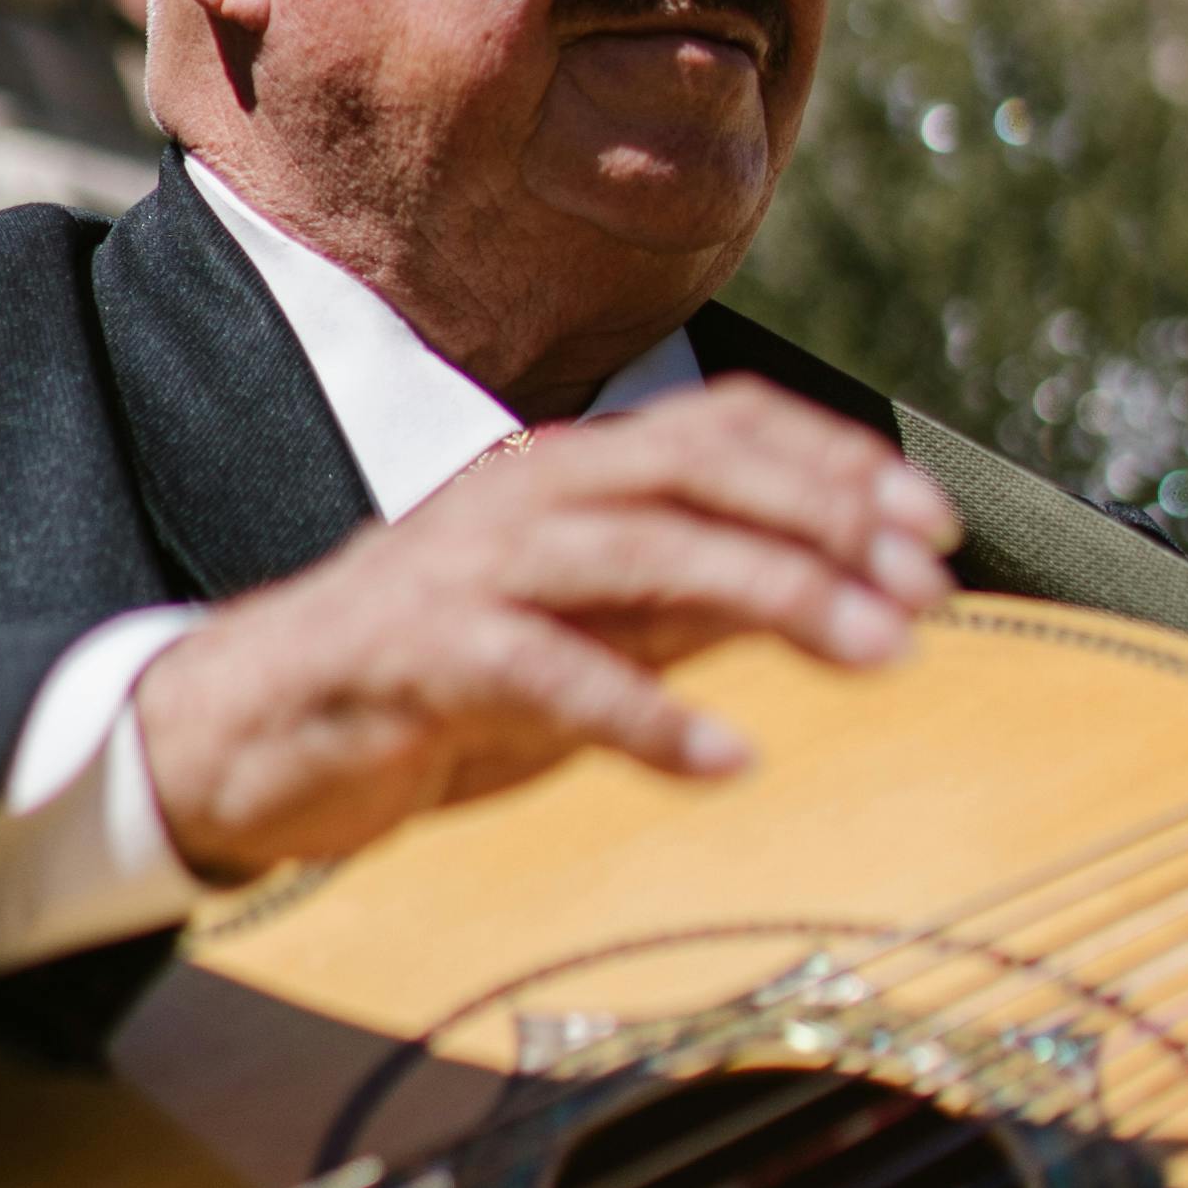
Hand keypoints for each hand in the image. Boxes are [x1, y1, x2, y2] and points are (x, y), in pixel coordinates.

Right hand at [133, 387, 960, 885]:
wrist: (251, 733)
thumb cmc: (435, 682)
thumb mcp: (591, 631)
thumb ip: (694, 604)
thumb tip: (834, 590)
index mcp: (570, 476)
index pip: (723, 428)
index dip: (838, 464)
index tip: (935, 528)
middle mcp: (527, 496)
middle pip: (698, 468)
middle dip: (829, 516)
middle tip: (929, 584)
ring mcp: (470, 569)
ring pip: (641, 548)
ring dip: (774, 593)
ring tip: (880, 652)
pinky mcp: (419, 655)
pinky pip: (547, 673)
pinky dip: (644, 712)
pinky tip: (727, 760)